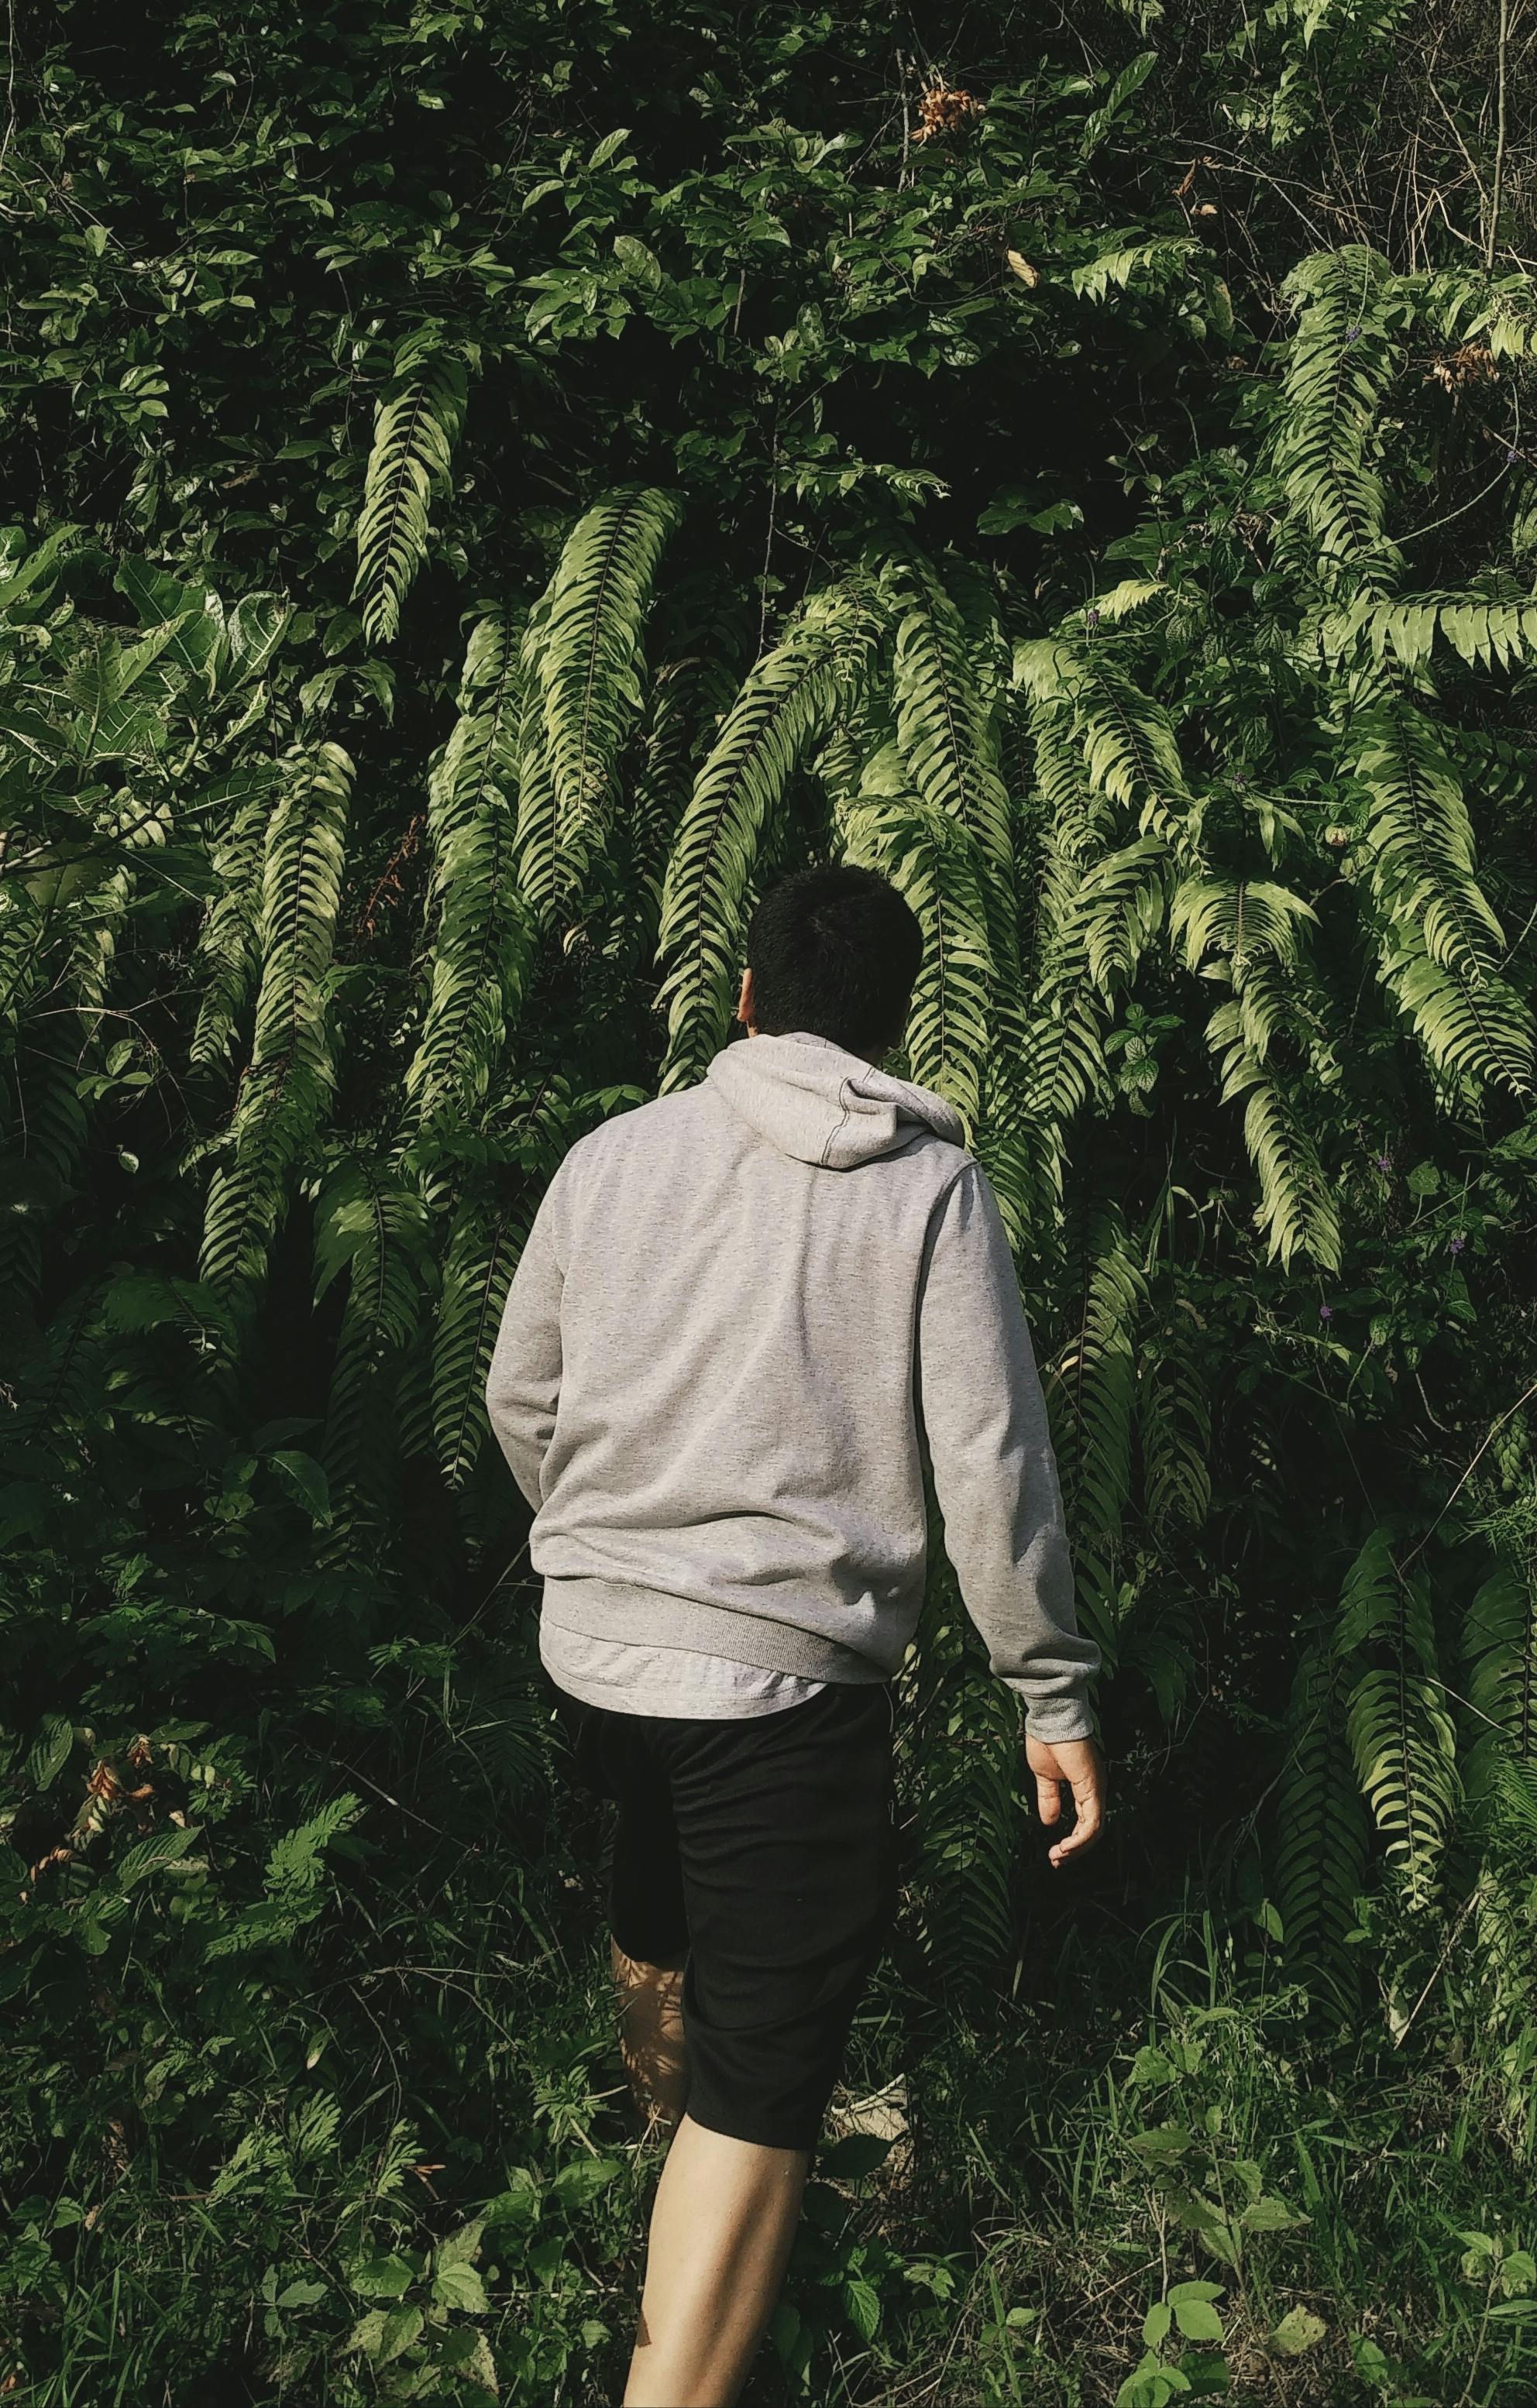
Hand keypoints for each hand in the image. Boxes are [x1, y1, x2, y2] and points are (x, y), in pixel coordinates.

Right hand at [1026, 1732, 1105, 1868]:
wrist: (1051, 1719)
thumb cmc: (1047, 1740)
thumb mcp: (1045, 1777)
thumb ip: (1048, 1799)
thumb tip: (1050, 1822)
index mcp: (1085, 1786)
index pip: (1085, 1821)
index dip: (1071, 1840)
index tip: (1055, 1853)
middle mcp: (1095, 1790)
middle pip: (1092, 1831)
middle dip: (1074, 1850)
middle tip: (1056, 1861)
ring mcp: (1096, 1789)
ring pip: (1094, 1831)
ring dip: (1076, 1849)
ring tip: (1057, 1857)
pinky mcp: (1093, 1789)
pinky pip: (1092, 1823)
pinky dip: (1079, 1839)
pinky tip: (1064, 1846)